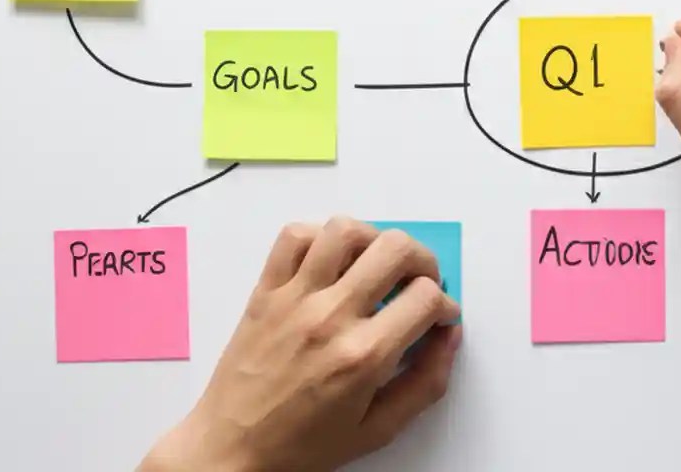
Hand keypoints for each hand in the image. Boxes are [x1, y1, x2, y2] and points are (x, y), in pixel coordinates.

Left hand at [140, 218, 461, 471]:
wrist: (232, 450)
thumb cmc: (300, 446)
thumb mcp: (378, 429)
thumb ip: (425, 383)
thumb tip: (448, 337)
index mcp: (362, 357)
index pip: (425, 297)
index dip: (445, 304)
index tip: (439, 316)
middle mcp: (330, 318)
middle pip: (395, 249)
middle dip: (423, 261)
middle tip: (420, 281)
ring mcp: (294, 299)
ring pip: (345, 230)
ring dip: (373, 240)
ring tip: (377, 264)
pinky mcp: (265, 291)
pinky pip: (294, 236)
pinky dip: (320, 237)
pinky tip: (332, 262)